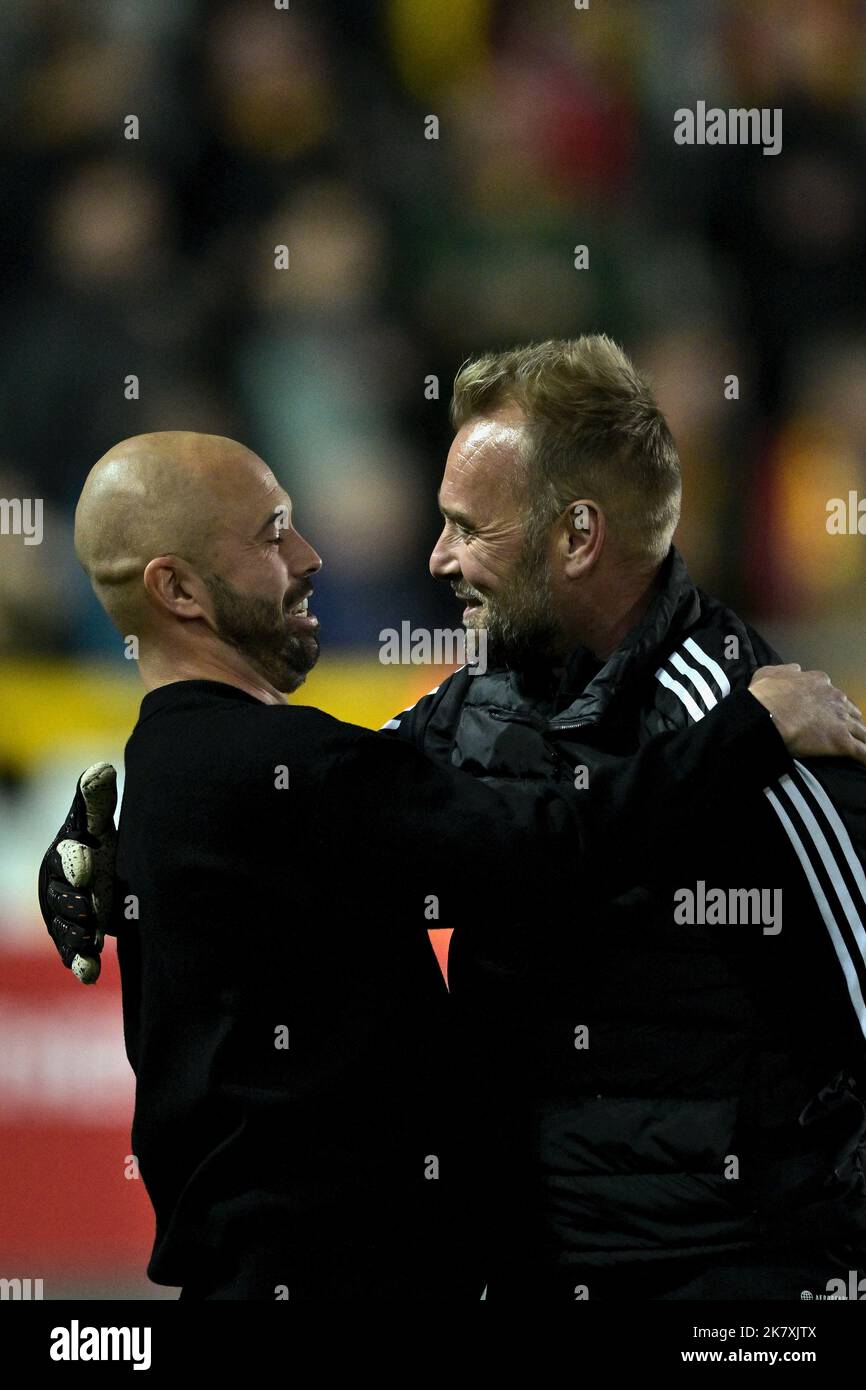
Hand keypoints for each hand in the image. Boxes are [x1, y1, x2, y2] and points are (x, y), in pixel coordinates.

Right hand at [37, 762, 117, 983]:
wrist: (105, 881)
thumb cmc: (99, 848)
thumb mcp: (99, 826)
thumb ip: (97, 802)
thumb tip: (102, 767)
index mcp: (64, 856)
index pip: (67, 857)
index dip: (76, 862)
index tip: (90, 866)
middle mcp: (57, 889)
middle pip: (62, 898)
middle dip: (74, 903)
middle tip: (89, 908)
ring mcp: (64, 918)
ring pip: (66, 929)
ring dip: (76, 935)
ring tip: (89, 939)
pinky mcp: (75, 942)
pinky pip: (75, 954)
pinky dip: (81, 964)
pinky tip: (89, 974)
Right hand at [748, 665, 865, 763]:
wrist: (767, 715)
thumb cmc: (766, 696)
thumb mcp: (770, 673)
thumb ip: (786, 671)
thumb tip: (795, 670)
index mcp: (818, 683)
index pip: (832, 694)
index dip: (830, 705)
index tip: (826, 712)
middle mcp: (834, 698)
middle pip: (850, 711)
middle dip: (849, 720)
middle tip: (844, 731)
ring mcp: (840, 720)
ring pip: (861, 731)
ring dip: (862, 738)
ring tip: (863, 746)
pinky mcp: (841, 741)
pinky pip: (862, 751)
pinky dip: (865, 756)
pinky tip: (865, 761)